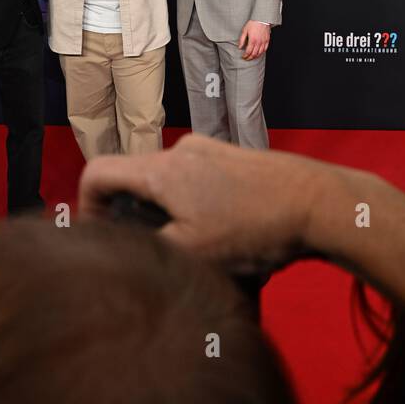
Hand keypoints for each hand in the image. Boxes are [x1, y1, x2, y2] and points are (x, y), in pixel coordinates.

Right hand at [79, 133, 333, 272]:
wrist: (317, 202)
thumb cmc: (253, 228)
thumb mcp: (190, 252)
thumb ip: (146, 246)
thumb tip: (123, 246)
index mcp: (160, 169)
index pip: (98, 173)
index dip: (87, 206)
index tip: (101, 236)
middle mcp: (182, 151)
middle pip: (136, 181)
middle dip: (138, 218)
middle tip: (156, 253)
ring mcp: (211, 151)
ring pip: (171, 186)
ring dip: (173, 217)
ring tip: (200, 251)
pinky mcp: (235, 159)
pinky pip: (199, 184)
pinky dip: (199, 209)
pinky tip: (226, 238)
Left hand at [237, 20, 269, 59]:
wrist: (261, 18)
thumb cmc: (253, 23)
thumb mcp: (245, 30)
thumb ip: (242, 40)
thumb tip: (239, 47)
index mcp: (252, 40)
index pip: (248, 52)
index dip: (245, 56)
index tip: (243, 57)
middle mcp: (258, 42)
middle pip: (254, 54)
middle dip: (250, 58)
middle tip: (247, 58)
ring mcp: (263, 42)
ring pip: (260, 53)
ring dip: (255, 57)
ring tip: (252, 57)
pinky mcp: (267, 40)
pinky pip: (265, 49)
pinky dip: (262, 53)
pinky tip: (259, 54)